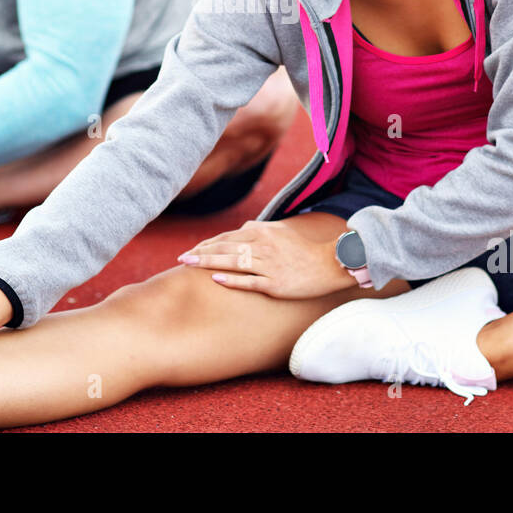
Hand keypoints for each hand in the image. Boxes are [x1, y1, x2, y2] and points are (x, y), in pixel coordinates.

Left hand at [177, 219, 352, 298]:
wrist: (330, 264)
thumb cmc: (304, 249)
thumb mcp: (281, 232)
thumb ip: (260, 229)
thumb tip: (242, 228)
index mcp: (263, 233)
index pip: (227, 238)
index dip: (207, 244)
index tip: (191, 250)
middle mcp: (263, 246)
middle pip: (225, 248)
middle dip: (201, 253)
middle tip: (181, 258)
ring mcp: (269, 265)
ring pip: (233, 263)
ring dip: (208, 263)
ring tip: (189, 265)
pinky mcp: (275, 283)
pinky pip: (250, 281)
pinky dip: (232, 280)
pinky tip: (216, 280)